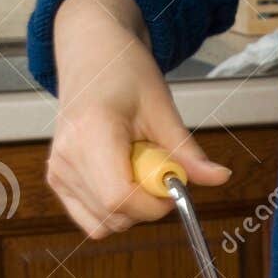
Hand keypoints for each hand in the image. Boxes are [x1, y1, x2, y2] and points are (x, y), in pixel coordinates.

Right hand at [46, 0, 229, 238]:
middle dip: (148, 204)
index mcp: (91, 133)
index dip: (154, 203)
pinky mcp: (57, 181)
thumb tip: (220, 178)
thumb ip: (187, 152)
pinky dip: (114, 211)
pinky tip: (121, 178)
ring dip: (132, 208)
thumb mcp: (162, 107)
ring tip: (134, 166)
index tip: (172, 184)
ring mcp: (58, 172)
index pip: (120, 197)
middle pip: (115, 215)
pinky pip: (92, 220)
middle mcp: (67, 158)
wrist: (91, 54)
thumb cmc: (123, 72)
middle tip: (156, 167)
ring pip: (105, 224)